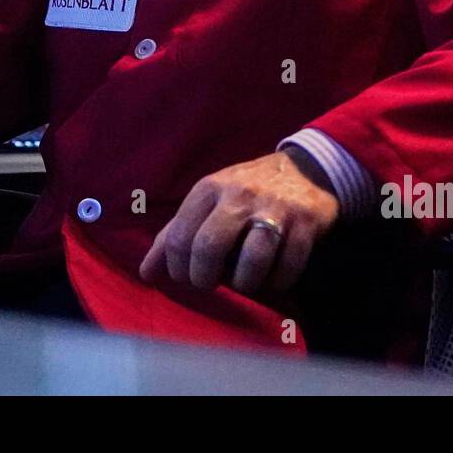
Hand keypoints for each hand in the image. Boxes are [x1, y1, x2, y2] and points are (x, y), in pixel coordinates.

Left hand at [138, 150, 339, 296]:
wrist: (305, 169)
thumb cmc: (245, 193)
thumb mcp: (207, 202)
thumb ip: (174, 235)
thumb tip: (146, 273)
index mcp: (208, 189)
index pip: (178, 237)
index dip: (178, 269)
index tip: (188, 276)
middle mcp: (239, 195)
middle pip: (209, 247)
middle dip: (204, 278)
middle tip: (210, 283)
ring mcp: (275, 208)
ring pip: (252, 260)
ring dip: (244, 283)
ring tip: (243, 282)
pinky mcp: (305, 223)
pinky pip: (288, 267)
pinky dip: (278, 282)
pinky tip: (271, 277)